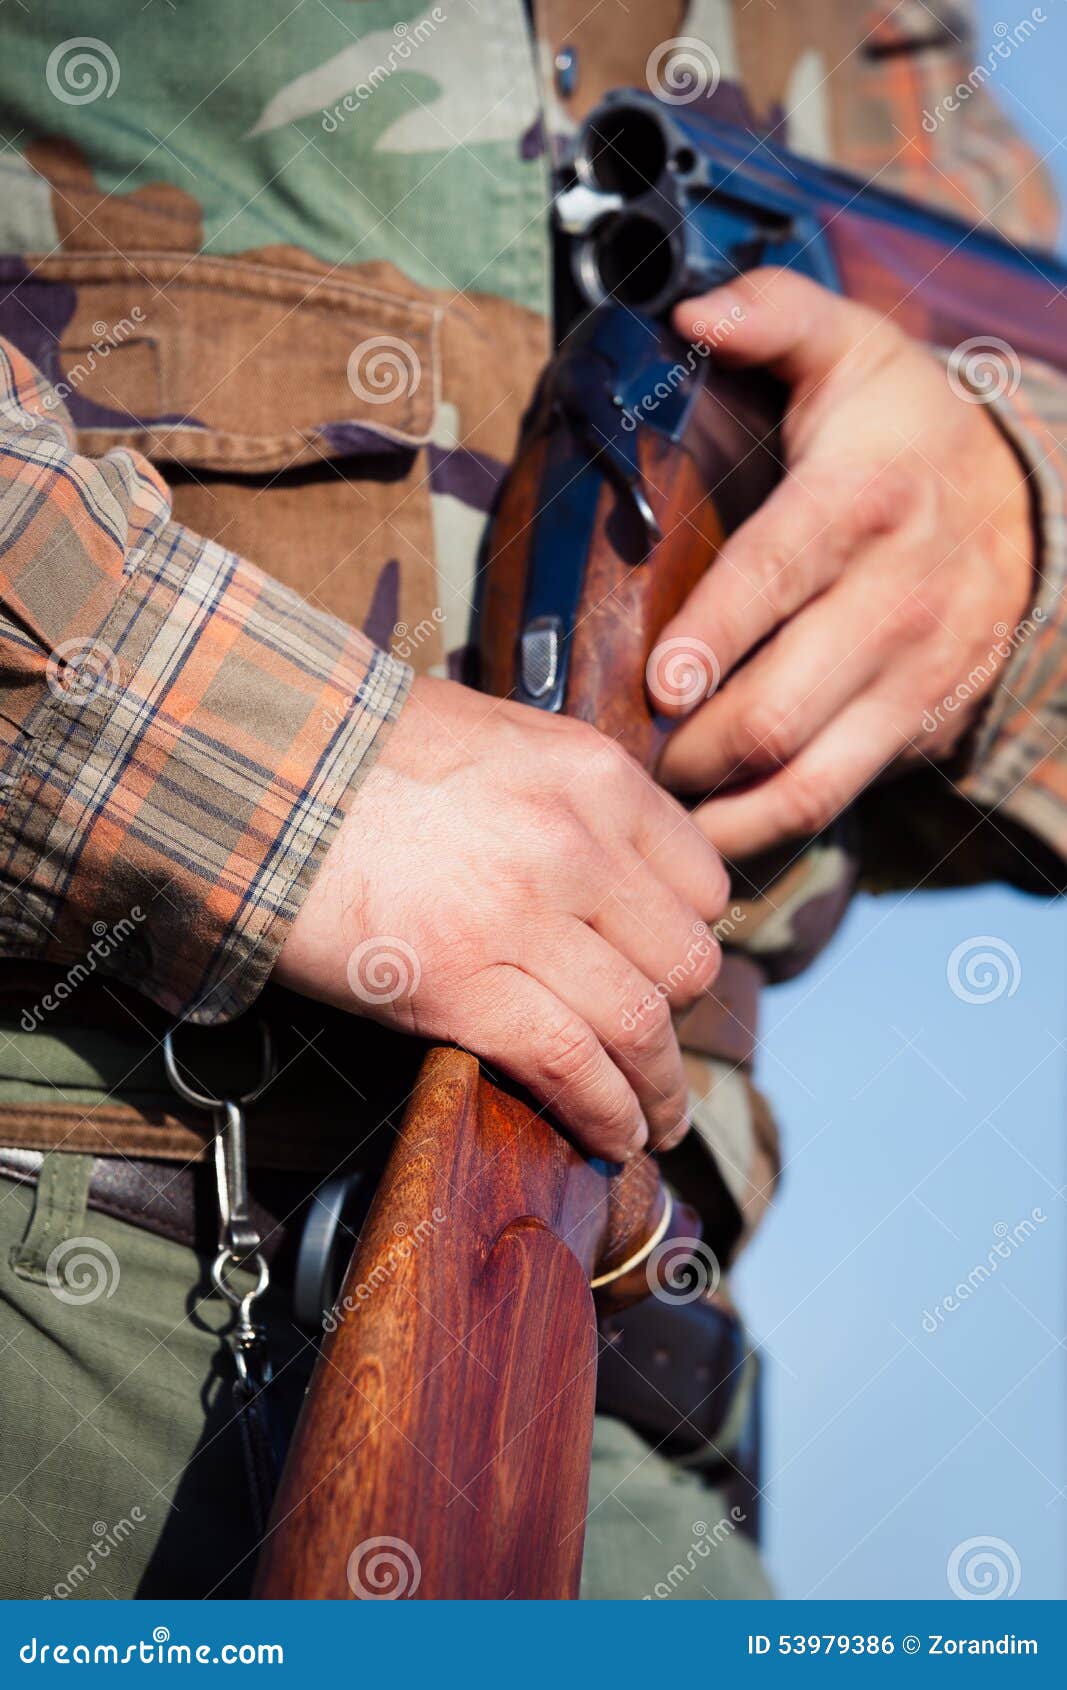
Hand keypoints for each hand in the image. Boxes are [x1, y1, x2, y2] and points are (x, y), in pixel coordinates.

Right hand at [277, 676, 727, 1160]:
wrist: (254, 773)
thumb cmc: (357, 753)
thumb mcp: (494, 739)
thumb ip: (563, 796)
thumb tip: (599, 863)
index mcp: (593, 775)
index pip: (703, 882)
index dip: (688, 940)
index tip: (668, 974)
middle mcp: (577, 844)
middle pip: (684, 963)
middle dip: (679, 1021)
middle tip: (658, 1052)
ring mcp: (523, 917)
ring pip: (640, 1026)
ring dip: (657, 1092)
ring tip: (652, 1124)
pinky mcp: (463, 985)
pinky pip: (570, 1066)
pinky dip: (604, 1114)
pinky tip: (611, 1137)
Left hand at [655, 268, 1034, 857]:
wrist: (1028, 507)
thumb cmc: (905, 431)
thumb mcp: (855, 350)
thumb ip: (776, 317)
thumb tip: (693, 313)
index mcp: (864, 499)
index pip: (779, 574)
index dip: (717, 634)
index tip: (660, 679)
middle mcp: (896, 599)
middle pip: (783, 705)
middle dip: (695, 745)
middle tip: (627, 752)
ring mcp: (912, 676)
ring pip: (809, 774)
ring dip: (721, 804)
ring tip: (655, 804)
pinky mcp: (917, 727)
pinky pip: (834, 798)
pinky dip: (764, 826)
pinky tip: (704, 830)